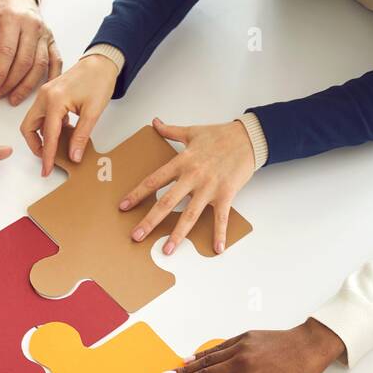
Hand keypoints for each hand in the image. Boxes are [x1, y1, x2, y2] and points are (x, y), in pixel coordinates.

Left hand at [0, 0, 60, 104]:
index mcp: (13, 19)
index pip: (7, 52)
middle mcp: (32, 26)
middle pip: (23, 62)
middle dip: (10, 83)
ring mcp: (44, 34)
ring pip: (39, 66)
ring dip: (26, 86)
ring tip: (14, 97)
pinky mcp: (51, 41)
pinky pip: (56, 62)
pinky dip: (51, 78)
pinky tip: (41, 90)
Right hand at [20, 53, 116, 175]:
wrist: (101, 63)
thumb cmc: (99, 81)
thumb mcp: (92, 112)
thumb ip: (81, 136)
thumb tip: (74, 156)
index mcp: (54, 100)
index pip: (47, 135)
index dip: (47, 156)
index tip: (46, 170)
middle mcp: (44, 96)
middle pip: (29, 128)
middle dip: (36, 146)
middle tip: (48, 158)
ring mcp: (44, 94)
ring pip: (33, 122)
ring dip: (42, 136)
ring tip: (59, 145)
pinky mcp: (48, 94)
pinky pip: (41, 115)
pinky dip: (48, 127)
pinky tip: (64, 132)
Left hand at [120, 118, 254, 254]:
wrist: (248, 137)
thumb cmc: (221, 135)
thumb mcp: (192, 131)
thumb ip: (171, 131)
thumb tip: (155, 122)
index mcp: (182, 162)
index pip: (154, 181)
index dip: (137, 194)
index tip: (124, 207)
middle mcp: (193, 177)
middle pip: (167, 202)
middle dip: (150, 220)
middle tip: (136, 236)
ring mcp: (209, 187)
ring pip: (190, 215)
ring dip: (178, 235)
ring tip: (167, 250)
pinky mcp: (226, 194)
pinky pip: (221, 217)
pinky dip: (220, 234)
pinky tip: (217, 249)